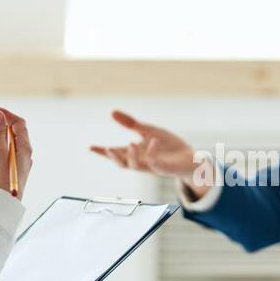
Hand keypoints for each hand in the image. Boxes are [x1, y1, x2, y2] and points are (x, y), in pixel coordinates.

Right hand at [0, 105, 31, 197]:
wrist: (4, 204)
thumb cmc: (2, 181)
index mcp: (25, 149)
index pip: (19, 124)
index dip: (6, 114)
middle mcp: (25, 154)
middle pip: (16, 131)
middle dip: (3, 119)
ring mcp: (21, 161)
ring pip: (13, 139)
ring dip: (2, 128)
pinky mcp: (14, 168)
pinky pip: (10, 148)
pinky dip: (2, 139)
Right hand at [88, 110, 213, 197]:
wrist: (189, 158)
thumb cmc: (168, 146)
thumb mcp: (148, 131)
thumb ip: (131, 123)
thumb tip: (112, 112)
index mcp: (135, 153)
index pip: (116, 153)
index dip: (102, 152)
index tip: (90, 147)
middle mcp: (141, 162)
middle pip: (123, 163)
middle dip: (114, 157)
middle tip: (106, 149)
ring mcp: (152, 166)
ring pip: (137, 165)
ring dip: (132, 155)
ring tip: (130, 144)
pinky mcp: (164, 168)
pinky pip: (156, 162)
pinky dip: (153, 152)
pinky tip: (152, 141)